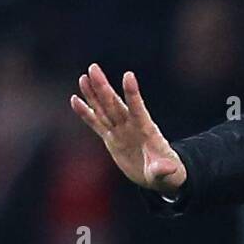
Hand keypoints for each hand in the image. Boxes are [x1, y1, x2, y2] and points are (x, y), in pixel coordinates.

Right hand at [70, 64, 185, 192]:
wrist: (158, 176)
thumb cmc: (167, 173)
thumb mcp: (167, 173)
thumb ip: (163, 169)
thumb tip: (168, 168)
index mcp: (146, 131)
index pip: (138, 109)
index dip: (133, 94)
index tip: (128, 75)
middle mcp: (131, 126)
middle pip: (114, 104)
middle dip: (103, 87)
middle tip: (93, 68)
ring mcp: (120, 130)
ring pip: (104, 109)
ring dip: (93, 93)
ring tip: (84, 76)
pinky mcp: (111, 138)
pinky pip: (96, 123)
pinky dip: (85, 112)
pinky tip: (75, 99)